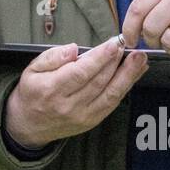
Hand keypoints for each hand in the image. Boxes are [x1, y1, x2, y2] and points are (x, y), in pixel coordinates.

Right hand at [3, 37, 147, 149]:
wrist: (29, 125)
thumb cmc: (32, 92)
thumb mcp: (32, 69)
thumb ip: (52, 57)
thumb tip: (72, 49)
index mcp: (52, 90)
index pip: (80, 72)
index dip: (99, 58)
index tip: (113, 44)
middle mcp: (69, 105)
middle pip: (98, 82)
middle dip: (116, 62)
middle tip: (129, 46)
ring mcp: (82, 116)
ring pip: (110, 93)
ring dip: (128, 75)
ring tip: (140, 59)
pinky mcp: (92, 121)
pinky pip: (112, 103)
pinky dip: (125, 87)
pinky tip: (134, 74)